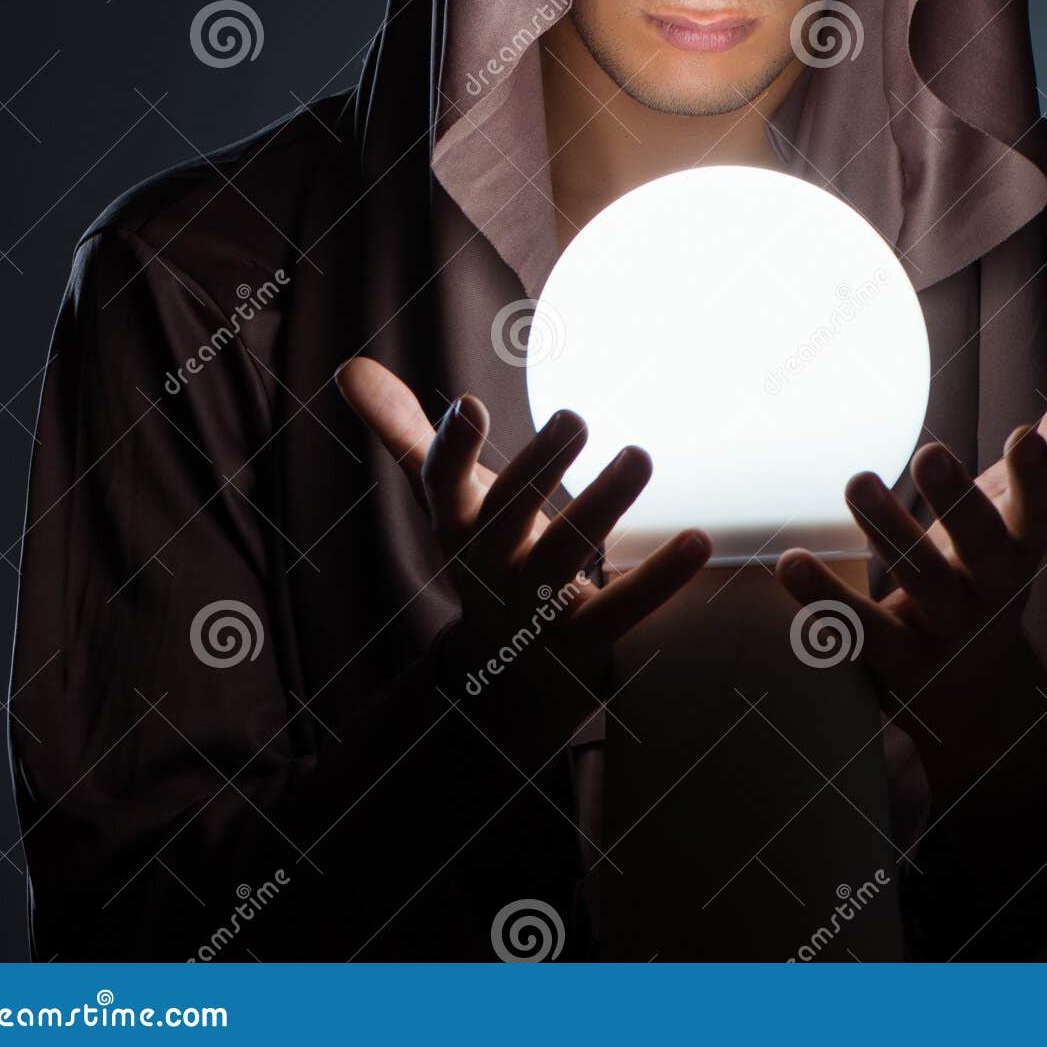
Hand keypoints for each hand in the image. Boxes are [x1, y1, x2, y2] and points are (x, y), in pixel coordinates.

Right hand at [336, 357, 710, 770]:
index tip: (469, 406)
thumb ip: (406, 432)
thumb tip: (349, 366)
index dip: (452, 449)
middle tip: (575, 415)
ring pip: (564, 558)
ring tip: (640, 454)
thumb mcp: (448, 501)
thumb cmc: (487, 557)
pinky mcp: (584, 643)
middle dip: (537, 467)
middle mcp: (488, 569)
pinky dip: (660, 577)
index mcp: (457, 528)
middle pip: (506, 517)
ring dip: (602, 506)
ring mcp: (534, 610)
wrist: (506, 681)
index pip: (442, 485)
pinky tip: (697, 539)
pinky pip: (623, 608)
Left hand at [776, 359, 1046, 788]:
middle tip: (931, 453)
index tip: (1024, 436)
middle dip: (959, 503)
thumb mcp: (1023, 508)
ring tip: (857, 481)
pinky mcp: (897, 665)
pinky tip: (792, 563)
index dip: (1036, 478)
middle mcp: (990, 591)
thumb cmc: (990, 568)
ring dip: (891, 533)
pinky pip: (863, 633)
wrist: (976, 697)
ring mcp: (946, 632)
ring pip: (923, 585)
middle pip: (981, 549)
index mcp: (1021, 548)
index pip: (1037, 512)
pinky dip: (828, 602)